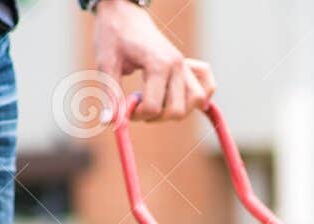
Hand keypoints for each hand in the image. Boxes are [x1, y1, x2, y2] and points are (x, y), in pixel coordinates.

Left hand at [91, 0, 214, 120]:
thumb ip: (111, 94)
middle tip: (139, 107)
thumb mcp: (106, 64)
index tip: (124, 108)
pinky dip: (200, 96)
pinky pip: (208, 86)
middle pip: (177, 110)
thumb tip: (111, 121)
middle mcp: (177, 65)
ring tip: (157, 104)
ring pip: (196, 102)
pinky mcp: (187, 66)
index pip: (153, 107)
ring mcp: (185, 65)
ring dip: (176, 111)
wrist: (124, 12)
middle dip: (156, 117)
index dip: (135, 115)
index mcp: (158, 64)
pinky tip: (182, 98)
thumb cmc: (113, 35)